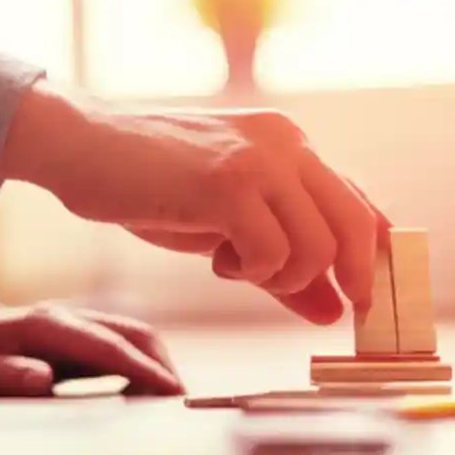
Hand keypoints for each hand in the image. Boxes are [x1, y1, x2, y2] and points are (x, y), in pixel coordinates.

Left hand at [0, 303, 181, 395]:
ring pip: (132, 336)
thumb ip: (1, 373)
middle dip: (163, 364)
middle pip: (132, 332)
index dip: (142, 367)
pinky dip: (143, 366)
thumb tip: (44, 378)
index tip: (170, 389)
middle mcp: (67, 318)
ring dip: (157, 364)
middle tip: (183, 402)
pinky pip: (121, 347)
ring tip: (172, 401)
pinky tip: (148, 393)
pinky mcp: (77, 340)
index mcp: (45, 323)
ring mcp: (75, 326)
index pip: (106, 343)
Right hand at [2, 88, 387, 323]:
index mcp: (290, 144)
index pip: (358, 201)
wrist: (81, 148)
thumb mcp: (227, 229)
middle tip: (339, 310)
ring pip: (318, 245)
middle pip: (356, 222)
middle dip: (356, 276)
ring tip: (237, 267)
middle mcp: (286, 144)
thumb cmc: (151, 188)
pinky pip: (273, 252)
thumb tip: (334, 311)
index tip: (368, 296)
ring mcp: (260, 160)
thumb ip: (282, 265)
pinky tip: (217, 259)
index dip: (374, 252)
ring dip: (284, 276)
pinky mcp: (229, 184)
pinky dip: (251, 271)